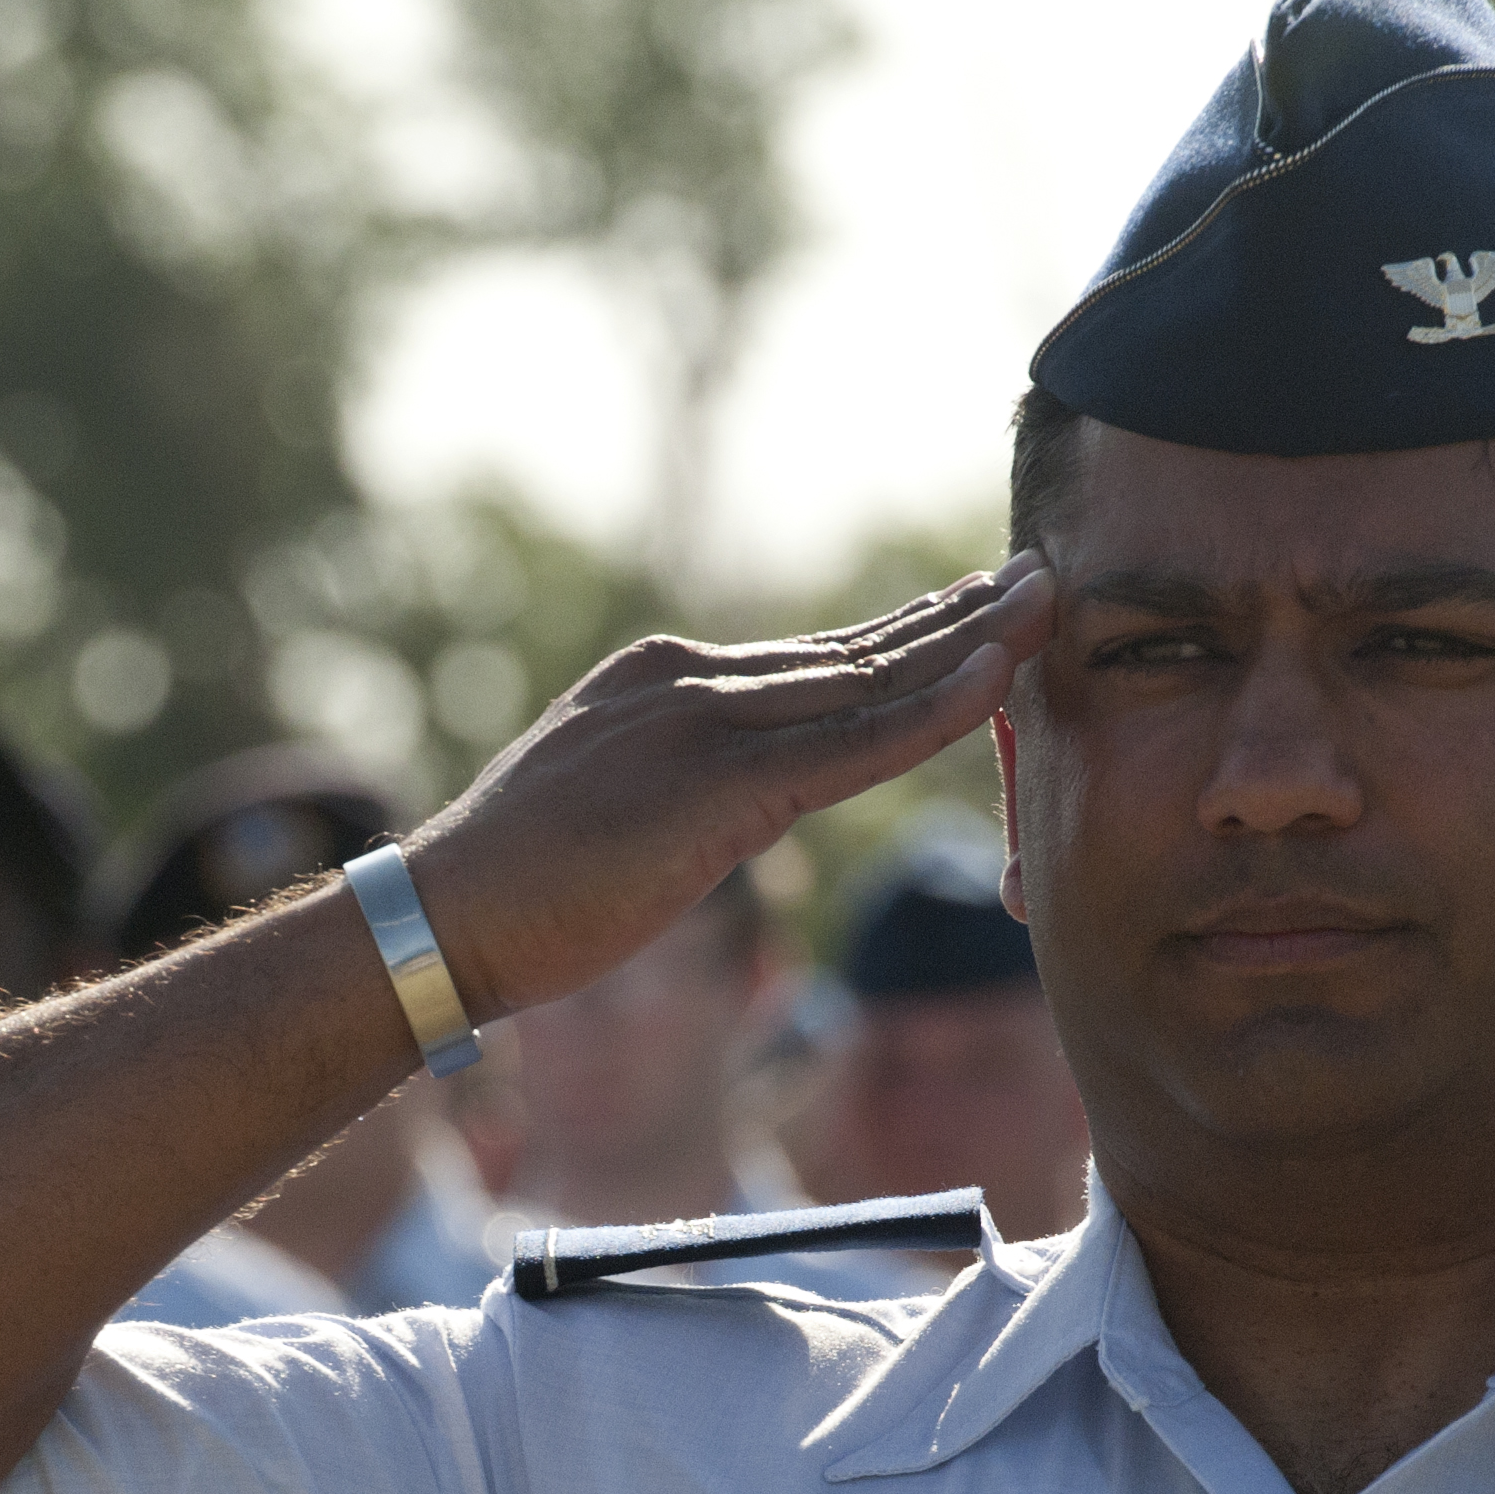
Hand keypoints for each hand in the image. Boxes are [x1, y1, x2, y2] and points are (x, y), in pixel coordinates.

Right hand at [411, 559, 1053, 1024]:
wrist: (445, 918)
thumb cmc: (516, 891)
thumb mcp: (612, 810)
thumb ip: (685, 784)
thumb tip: (740, 804)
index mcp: (664, 680)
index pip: (814, 657)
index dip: (907, 634)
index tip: (979, 608)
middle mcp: (690, 680)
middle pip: (855, 649)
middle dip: (959, 615)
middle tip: (1044, 574)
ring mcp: (705, 724)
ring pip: (868, 680)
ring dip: (971, 641)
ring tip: (1049, 600)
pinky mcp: (720, 785)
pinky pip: (854, 744)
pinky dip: (936, 711)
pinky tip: (998, 681)